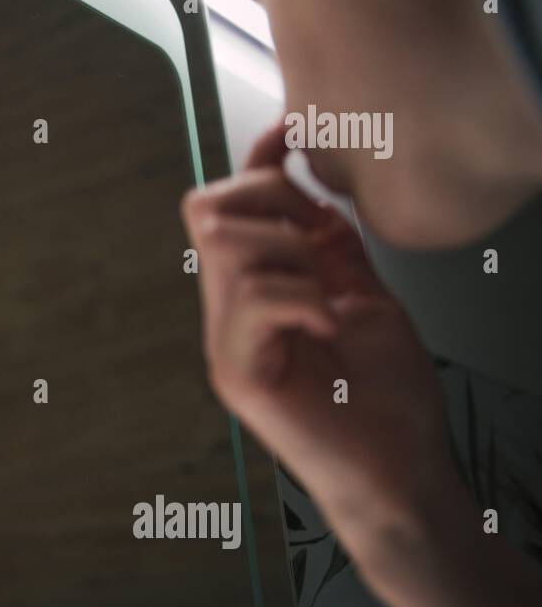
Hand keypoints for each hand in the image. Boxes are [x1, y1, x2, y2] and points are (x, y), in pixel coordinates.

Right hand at [180, 123, 459, 529]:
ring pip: (226, 245)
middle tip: (321, 244)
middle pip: (206, 211)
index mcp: (253, 291)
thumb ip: (330, 245)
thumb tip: (308, 183)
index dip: (254, 163)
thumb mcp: (362, 295)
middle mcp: (227, 313)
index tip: (294, 135)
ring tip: (328, 297)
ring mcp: (226, 343)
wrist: (399, 471)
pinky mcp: (238, 373)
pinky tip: (331, 325)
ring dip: (292, 255)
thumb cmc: (385, 397)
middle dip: (269, 202)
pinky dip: (304, 298)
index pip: (222, 206)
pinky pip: (254, 299)